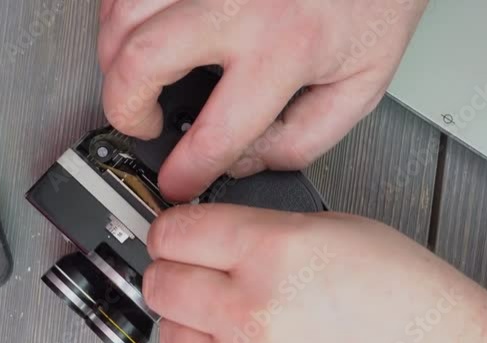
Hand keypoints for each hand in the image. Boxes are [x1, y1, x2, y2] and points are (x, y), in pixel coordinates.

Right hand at [99, 0, 428, 200]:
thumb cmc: (372, 2)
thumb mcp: (360, 86)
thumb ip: (302, 138)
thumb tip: (244, 162)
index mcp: (287, 47)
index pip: (218, 131)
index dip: (186, 171)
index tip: (176, 182)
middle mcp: (242, 2)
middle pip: (142, 59)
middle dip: (124, 107)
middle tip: (140, 123)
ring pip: (122, 13)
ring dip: (114, 55)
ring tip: (137, 76)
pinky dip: (121, 13)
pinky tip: (140, 30)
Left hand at [141, 204, 486, 342]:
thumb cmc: (417, 309)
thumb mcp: (344, 232)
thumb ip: (269, 231)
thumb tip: (219, 236)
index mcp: (276, 252)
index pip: (177, 231)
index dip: (170, 228)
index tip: (171, 233)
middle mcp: (252, 311)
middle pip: (161, 284)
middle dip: (169, 271)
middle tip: (185, 271)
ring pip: (171, 337)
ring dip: (185, 322)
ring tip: (218, 316)